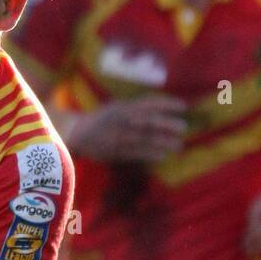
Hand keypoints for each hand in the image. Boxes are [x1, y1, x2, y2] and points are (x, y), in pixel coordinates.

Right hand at [63, 95, 187, 162]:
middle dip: (167, 123)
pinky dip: (149, 154)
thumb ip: (136, 108)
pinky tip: (162, 156)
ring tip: (178, 145)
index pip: (149, 103)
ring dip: (163, 142)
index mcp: (124, 107)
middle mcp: (123, 120)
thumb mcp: (117, 107)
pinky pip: (135, 153)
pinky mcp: (115, 151)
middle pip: (148, 121)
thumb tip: (161, 108)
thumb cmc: (101, 119)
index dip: (167, 104)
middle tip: (183, 127)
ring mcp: (119, 136)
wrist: (77, 133)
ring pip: (144, 138)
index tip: (183, 107)